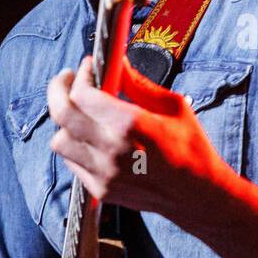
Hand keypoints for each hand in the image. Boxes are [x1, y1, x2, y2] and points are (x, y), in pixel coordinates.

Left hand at [45, 56, 231, 220]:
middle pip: (61, 114)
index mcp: (131, 124)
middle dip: (59, 90)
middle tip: (67, 80)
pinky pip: (72, 162)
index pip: (83, 93)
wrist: (198, 194)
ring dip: (65, 122)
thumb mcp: (172, 106)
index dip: (82, 75)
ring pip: (59, 140)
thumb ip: (138, 83)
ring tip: (80, 113)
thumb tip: (116, 63)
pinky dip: (76, 145)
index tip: (88, 67)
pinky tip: (90, 137)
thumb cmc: (191, 147)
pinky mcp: (101, 190)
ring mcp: (104, 173)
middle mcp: (112, 149)